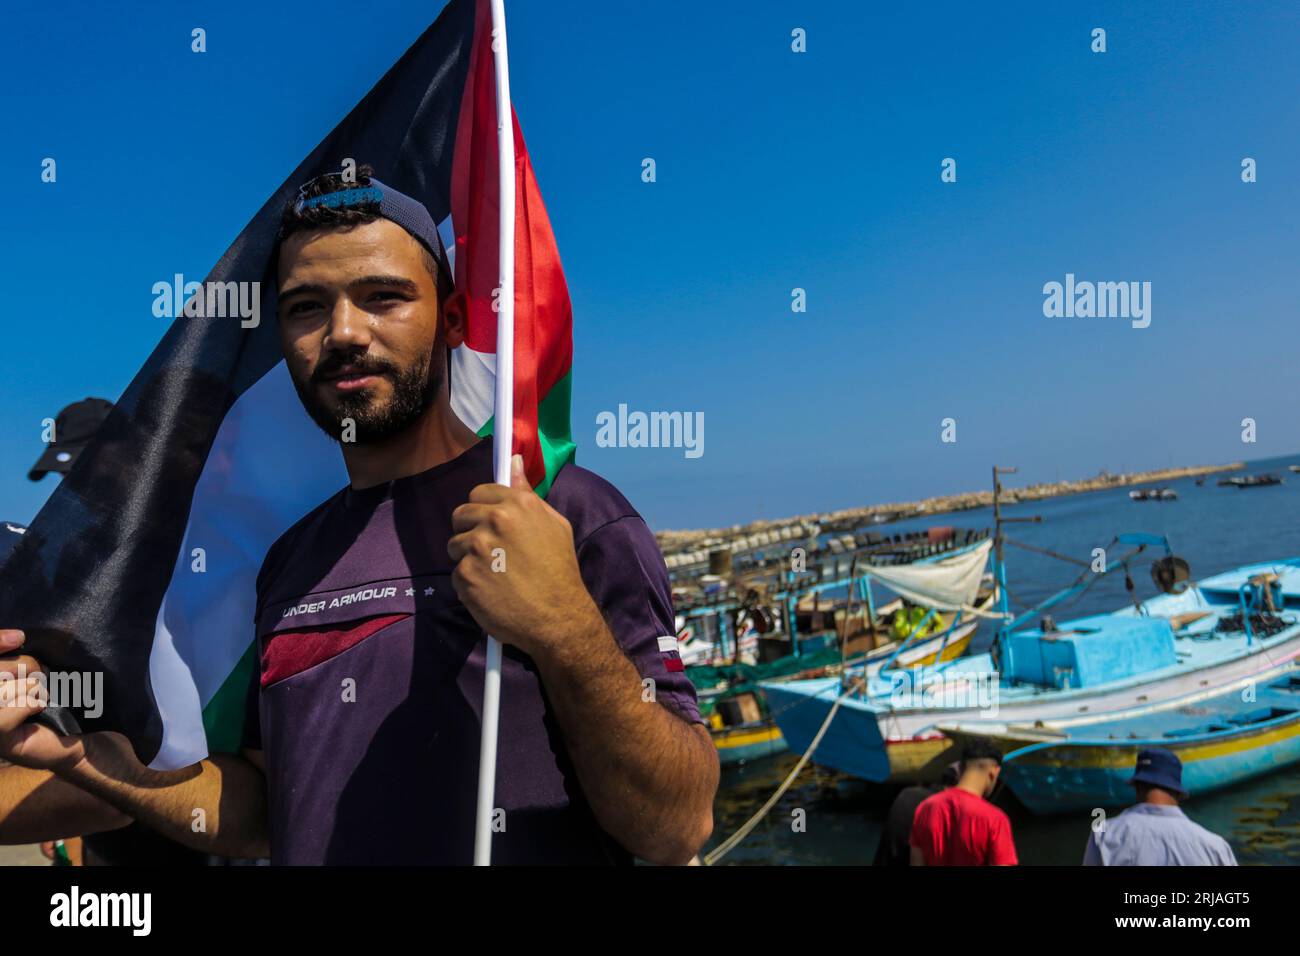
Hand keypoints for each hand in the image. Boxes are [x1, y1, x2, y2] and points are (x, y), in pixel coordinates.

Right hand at [0, 629, 85, 772]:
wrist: (85, 735)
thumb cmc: (66, 698)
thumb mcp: (45, 671)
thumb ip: (25, 656)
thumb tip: (19, 637)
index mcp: (0, 678)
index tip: (20, 637)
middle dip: (25, 665)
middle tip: (45, 675)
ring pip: (0, 690)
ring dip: (30, 687)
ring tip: (44, 695)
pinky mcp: (1, 741)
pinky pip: (3, 717)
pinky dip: (26, 706)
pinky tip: (40, 707)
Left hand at [448, 455, 600, 658]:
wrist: (558, 617)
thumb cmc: (560, 570)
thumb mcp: (555, 524)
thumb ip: (527, 492)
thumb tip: (512, 461)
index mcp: (517, 504)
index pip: (480, 492)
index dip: (483, 507)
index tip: (489, 522)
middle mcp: (494, 521)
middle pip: (460, 514)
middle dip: (470, 530)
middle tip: (489, 550)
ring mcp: (476, 548)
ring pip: (454, 545)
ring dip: (468, 558)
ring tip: (493, 573)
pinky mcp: (465, 575)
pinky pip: (456, 573)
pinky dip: (469, 583)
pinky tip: (490, 590)